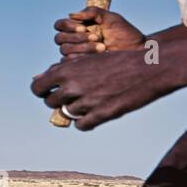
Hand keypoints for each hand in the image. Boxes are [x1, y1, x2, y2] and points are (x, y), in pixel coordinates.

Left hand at [31, 48, 170, 129]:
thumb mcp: (86, 60)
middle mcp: (73, 86)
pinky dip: (84, 122)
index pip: (38, 88)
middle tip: (74, 97)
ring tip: (91, 100)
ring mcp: (87, 101)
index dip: (43, 91)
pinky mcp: (102, 114)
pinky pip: (81, 126)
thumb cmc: (116, 61)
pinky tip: (93, 114)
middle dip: (59, 101)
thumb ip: (60, 70)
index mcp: (66, 71)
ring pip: (67, 113)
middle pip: (50, 102)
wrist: (149, 68)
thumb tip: (36, 78)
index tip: (51, 92)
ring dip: (75, 110)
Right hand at [53, 7, 145, 58]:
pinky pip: (68, 62)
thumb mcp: (110, 18)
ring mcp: (75, 53)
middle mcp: (73, 40)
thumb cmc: (124, 33)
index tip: (84, 27)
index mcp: (78, 27)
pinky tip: (96, 57)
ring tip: (102, 47)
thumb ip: (92, 12)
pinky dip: (81, 58)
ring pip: (65, 50)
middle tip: (97, 37)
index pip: (60, 25)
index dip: (67, 26)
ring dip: (83, 48)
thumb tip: (71, 14)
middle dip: (77, 38)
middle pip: (59, 38)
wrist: (135, 51)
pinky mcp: (79, 65)